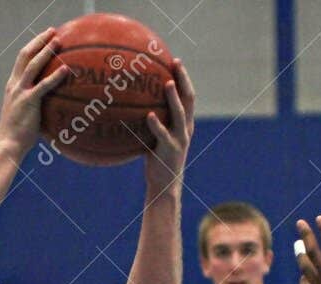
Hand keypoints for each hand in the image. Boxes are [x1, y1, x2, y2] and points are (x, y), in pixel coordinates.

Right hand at [0, 29, 70, 155]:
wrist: (7, 145)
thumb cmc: (18, 136)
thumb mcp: (26, 115)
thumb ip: (36, 106)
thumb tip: (55, 106)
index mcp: (12, 86)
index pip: (21, 60)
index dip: (32, 46)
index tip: (43, 38)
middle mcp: (14, 85)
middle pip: (25, 55)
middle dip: (39, 41)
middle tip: (52, 31)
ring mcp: (20, 92)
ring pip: (32, 64)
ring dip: (46, 51)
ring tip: (59, 41)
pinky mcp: (28, 101)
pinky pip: (43, 85)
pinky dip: (55, 76)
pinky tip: (66, 70)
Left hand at [145, 61, 194, 194]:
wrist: (164, 184)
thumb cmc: (157, 160)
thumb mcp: (156, 138)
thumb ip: (151, 122)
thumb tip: (132, 105)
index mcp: (185, 123)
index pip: (188, 96)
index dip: (184, 78)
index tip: (175, 61)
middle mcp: (185, 128)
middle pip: (188, 98)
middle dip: (183, 79)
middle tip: (176, 62)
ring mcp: (179, 138)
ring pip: (179, 113)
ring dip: (174, 97)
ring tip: (168, 82)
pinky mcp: (169, 149)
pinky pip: (162, 134)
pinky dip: (156, 124)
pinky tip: (148, 115)